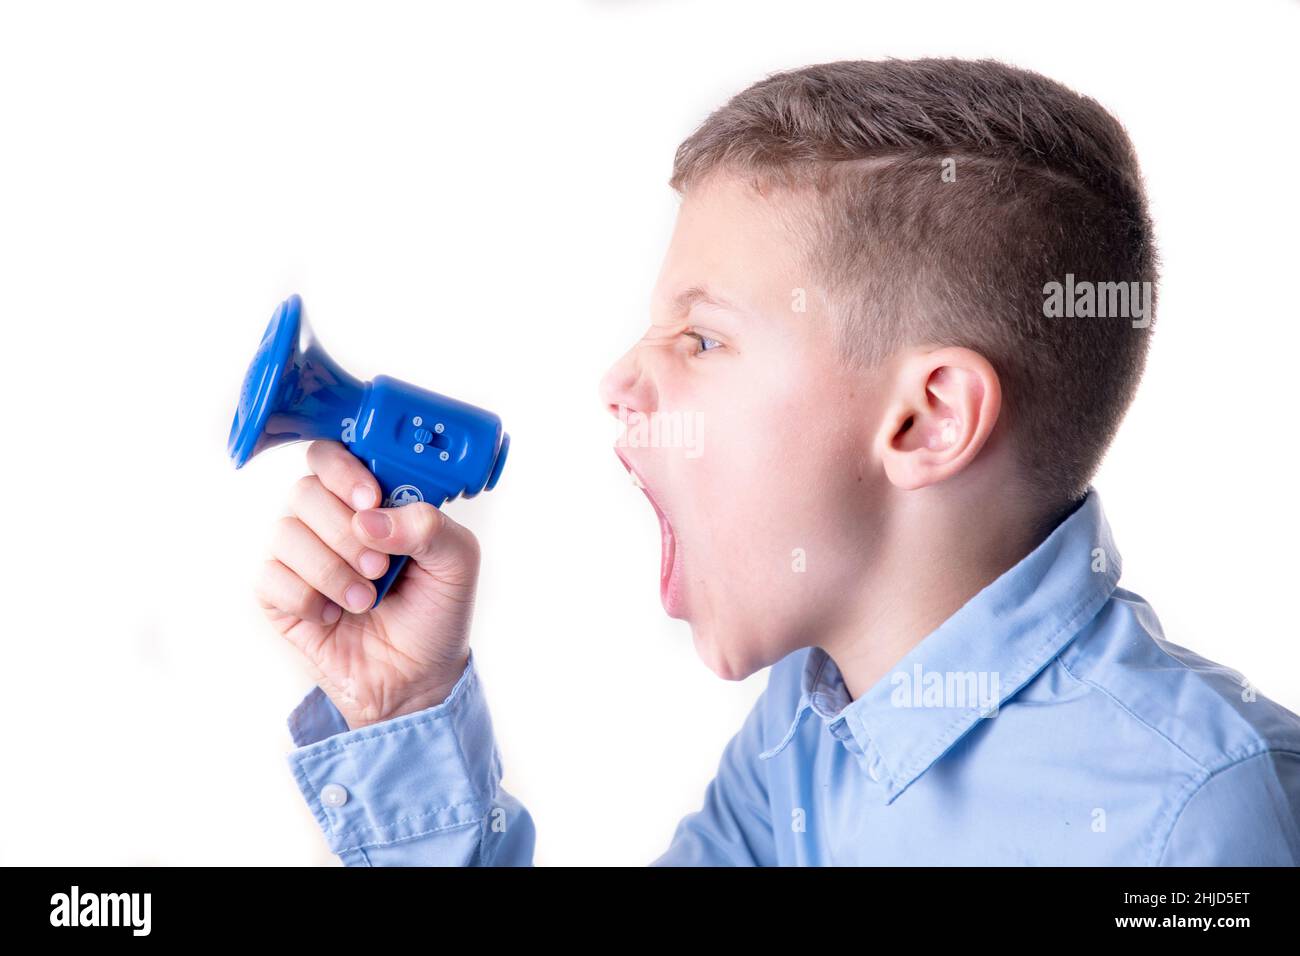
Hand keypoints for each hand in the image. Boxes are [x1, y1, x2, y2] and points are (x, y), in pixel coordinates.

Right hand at [255, 440, 481, 729]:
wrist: (416, 678)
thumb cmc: (435, 612)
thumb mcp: (457, 563)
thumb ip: (428, 526)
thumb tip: (371, 517)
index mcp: (370, 500)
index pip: (334, 455)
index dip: (344, 469)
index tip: (370, 498)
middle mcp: (328, 519)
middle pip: (305, 490)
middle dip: (344, 531)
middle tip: (379, 567)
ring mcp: (299, 555)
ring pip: (285, 533)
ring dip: (331, 570)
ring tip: (366, 600)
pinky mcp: (277, 594)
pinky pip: (269, 577)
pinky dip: (307, 599)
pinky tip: (333, 615)